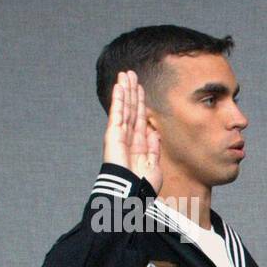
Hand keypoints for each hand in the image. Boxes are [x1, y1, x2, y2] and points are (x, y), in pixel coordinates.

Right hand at [103, 71, 161, 192]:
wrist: (132, 192)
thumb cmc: (142, 185)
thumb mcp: (153, 164)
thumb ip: (153, 147)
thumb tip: (153, 131)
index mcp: (138, 144)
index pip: (139, 118)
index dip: (140, 103)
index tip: (141, 88)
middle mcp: (128, 137)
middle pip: (130, 109)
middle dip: (132, 92)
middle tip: (131, 74)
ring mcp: (119, 135)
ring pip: (124, 107)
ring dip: (125, 90)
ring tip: (125, 74)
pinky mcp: (113, 134)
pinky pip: (117, 113)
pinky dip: (118, 99)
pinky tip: (119, 86)